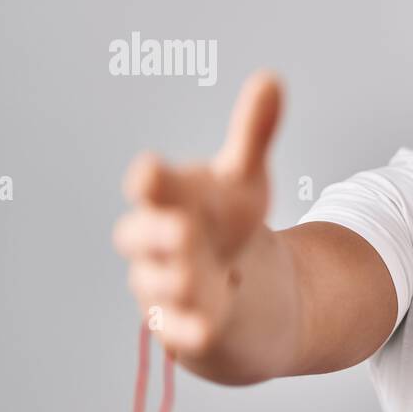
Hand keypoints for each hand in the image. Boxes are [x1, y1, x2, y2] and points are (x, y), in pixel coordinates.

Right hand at [113, 71, 283, 358]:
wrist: (235, 293)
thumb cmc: (228, 227)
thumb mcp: (246, 182)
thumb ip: (253, 135)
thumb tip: (272, 78)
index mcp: (170, 202)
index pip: (152, 188)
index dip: (152, 181)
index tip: (149, 169)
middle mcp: (157, 245)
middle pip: (140, 237)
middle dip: (157, 232)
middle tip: (181, 227)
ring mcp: (166, 288)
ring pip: (158, 287)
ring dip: (176, 281)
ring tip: (198, 277)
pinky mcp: (185, 329)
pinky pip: (180, 334)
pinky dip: (189, 332)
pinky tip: (206, 331)